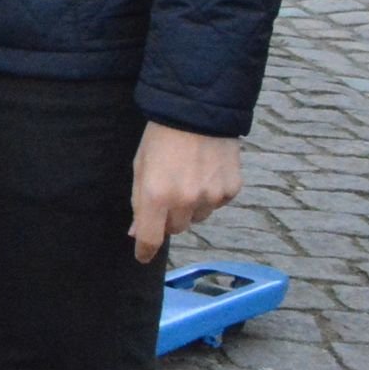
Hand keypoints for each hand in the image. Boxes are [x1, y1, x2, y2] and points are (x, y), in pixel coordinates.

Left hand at [130, 122, 242, 261]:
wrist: (198, 113)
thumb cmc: (161, 138)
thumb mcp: (140, 167)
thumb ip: (139, 203)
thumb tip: (137, 233)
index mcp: (156, 196)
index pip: (151, 238)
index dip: (145, 250)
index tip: (142, 256)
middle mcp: (185, 201)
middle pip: (176, 229)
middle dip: (168, 218)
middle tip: (167, 194)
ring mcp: (211, 197)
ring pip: (198, 218)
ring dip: (190, 206)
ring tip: (187, 176)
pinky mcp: (231, 191)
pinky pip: (217, 204)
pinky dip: (210, 195)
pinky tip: (205, 172)